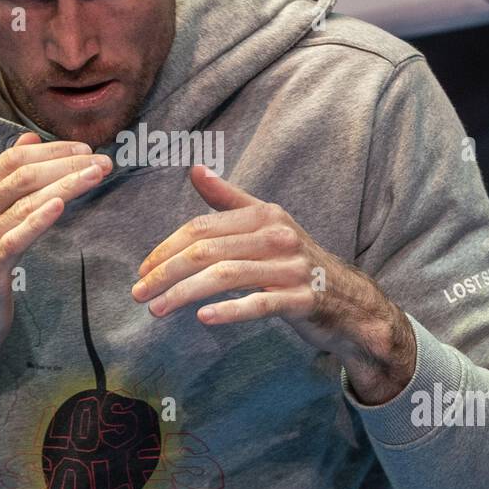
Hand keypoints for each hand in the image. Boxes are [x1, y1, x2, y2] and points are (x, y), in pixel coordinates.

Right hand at [0, 132, 112, 404]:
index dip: (52, 150)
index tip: (87, 149)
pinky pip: (14, 241)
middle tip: (102, 161)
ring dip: (65, 186)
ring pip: (23, 204)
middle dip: (65, 164)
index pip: (12, 159)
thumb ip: (5, 178)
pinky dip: (38, 220)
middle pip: (21, 176)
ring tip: (96, 176)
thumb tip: (29, 136)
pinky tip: (61, 205)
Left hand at [131, 165, 415, 398]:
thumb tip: (196, 170)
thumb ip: (230, 201)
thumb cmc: (296, 262)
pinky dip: (230, 309)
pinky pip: (260, 303)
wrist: (349, 300)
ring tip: (157, 310)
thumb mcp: (267, 226)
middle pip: (207, 251)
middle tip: (139, 294)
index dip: (166, 248)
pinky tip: (203, 318)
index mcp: (264, 214)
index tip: (142, 270)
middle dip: (166, 272)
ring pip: (226, 277)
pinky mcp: (302, 299)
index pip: (202, 228)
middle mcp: (278, 235)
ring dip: (184, 294)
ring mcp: (291, 268)